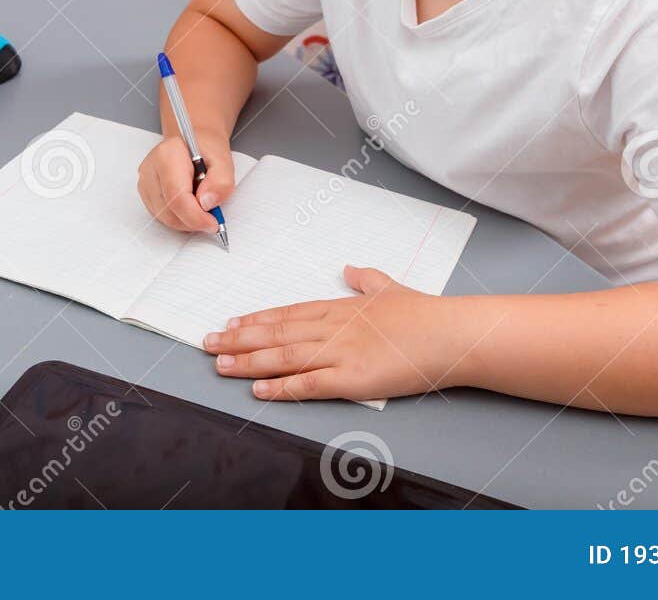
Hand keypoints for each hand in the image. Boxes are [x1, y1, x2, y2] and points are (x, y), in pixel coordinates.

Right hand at [136, 133, 234, 234]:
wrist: (194, 143)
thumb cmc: (206, 150)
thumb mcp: (224, 161)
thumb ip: (221, 182)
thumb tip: (207, 203)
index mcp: (168, 155)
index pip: (177, 196)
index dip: (196, 216)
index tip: (213, 222)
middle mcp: (151, 168)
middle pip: (169, 211)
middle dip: (193, 221)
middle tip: (212, 216)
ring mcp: (145, 182)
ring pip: (164, 217)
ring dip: (187, 221)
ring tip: (201, 205)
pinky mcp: (145, 193)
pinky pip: (162, 216)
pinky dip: (179, 218)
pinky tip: (190, 205)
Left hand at [202, 265, 467, 401]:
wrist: (449, 334)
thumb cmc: (425, 314)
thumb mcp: (391, 287)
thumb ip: (366, 279)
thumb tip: (350, 268)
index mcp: (339, 307)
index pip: (287, 313)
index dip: (255, 319)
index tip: (230, 322)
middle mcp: (332, 327)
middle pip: (275, 333)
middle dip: (238, 338)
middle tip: (207, 342)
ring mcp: (340, 352)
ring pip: (283, 356)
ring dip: (248, 361)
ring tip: (220, 363)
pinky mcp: (352, 378)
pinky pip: (308, 384)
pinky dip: (281, 387)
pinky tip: (258, 389)